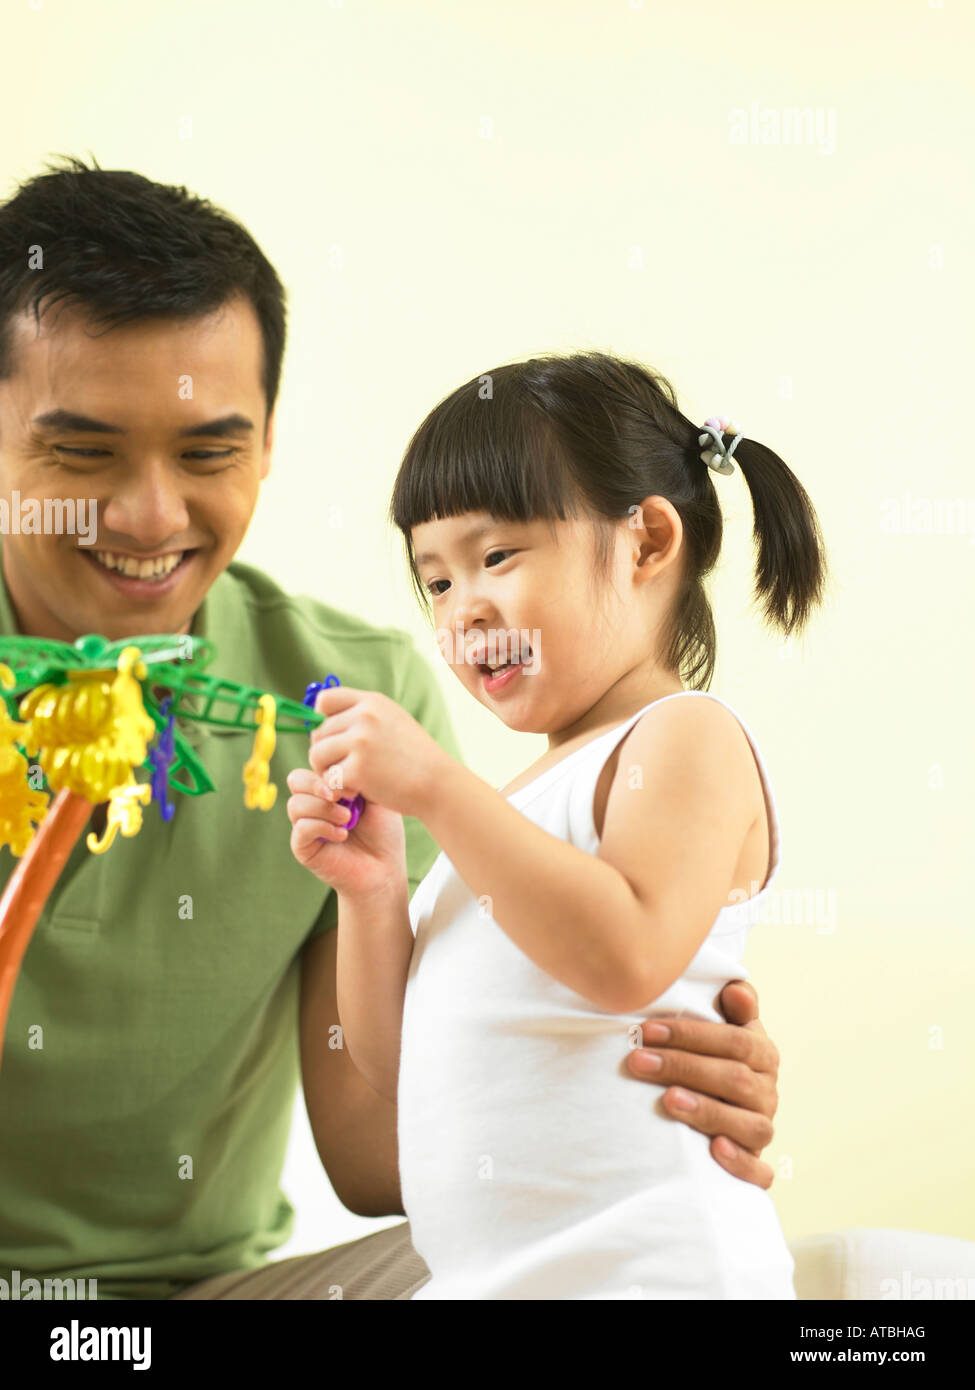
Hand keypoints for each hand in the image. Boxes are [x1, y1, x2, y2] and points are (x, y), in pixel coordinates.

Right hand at [286, 765, 406, 899]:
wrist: (385, 868)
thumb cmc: (384, 831)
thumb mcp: (375, 794)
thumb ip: (355, 775)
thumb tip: (335, 764)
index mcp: (327, 787)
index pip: (311, 764)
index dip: (327, 766)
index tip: (354, 777)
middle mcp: (312, 804)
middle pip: (295, 779)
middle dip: (317, 783)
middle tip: (342, 795)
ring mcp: (305, 825)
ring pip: (295, 804)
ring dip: (323, 809)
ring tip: (348, 819)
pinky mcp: (303, 847)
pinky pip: (300, 828)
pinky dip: (322, 828)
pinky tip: (342, 834)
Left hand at [306, 685, 450, 819]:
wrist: (438, 784)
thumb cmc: (415, 758)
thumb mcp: (392, 722)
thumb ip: (362, 716)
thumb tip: (319, 719)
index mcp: (372, 702)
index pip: (324, 700)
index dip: (320, 720)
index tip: (331, 738)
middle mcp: (365, 716)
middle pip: (318, 732)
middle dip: (325, 754)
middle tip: (343, 769)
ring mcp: (361, 741)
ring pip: (317, 755)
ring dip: (327, 772)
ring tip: (348, 781)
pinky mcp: (358, 769)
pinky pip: (329, 779)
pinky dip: (338, 790)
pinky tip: (356, 793)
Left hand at [624, 979, 779, 1188]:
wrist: (720, 1110)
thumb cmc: (713, 1060)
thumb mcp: (724, 1030)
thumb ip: (734, 1008)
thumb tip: (734, 989)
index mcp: (762, 1055)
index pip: (734, 1041)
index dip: (690, 1035)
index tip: (646, 1031)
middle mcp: (768, 1093)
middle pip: (735, 1080)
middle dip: (683, 1067)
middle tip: (638, 1061)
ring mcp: (763, 1130)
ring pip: (750, 1126)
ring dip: (708, 1112)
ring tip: (669, 1100)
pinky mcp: (756, 1167)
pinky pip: (759, 1173)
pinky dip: (740, 1163)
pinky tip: (715, 1150)